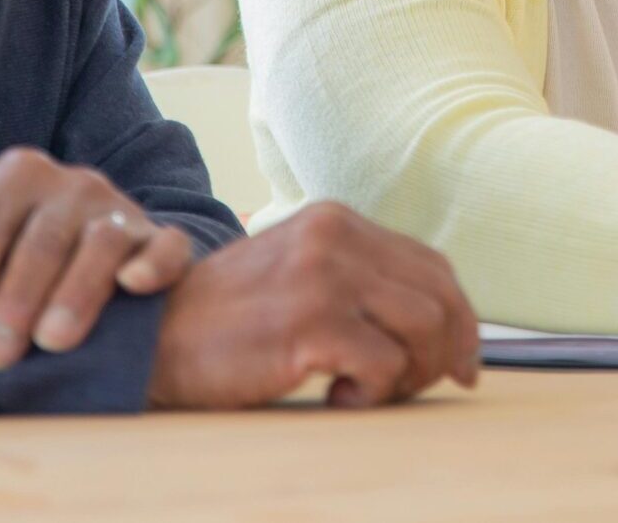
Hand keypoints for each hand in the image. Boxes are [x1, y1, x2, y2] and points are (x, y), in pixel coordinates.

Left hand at [0, 145, 194, 369]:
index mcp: (21, 175)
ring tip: (51, 342)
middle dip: (15, 298)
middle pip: (43, 238)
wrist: (98, 262)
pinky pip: (167, 247)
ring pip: (102, 243)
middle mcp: (75, 184)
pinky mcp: (164, 240)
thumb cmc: (20, 258)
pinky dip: (153, 264)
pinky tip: (133, 286)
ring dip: (75, 293)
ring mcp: (123, 209)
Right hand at [145, 202, 480, 408]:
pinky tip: (337, 396)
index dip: (460, 319)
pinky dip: (374, 393)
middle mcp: (336, 236)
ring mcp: (324, 276)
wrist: (155, 336)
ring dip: (410, 374)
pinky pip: (385, 365)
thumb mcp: (298, 273)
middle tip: (419, 387)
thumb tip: (437, 324)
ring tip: (367, 390)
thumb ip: (357, 280)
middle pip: (440, 296)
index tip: (463, 362)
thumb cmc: (229, 320)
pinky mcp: (310, 323)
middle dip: (446, 352)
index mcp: (337, 220)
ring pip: (425, 328)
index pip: (432, 266)